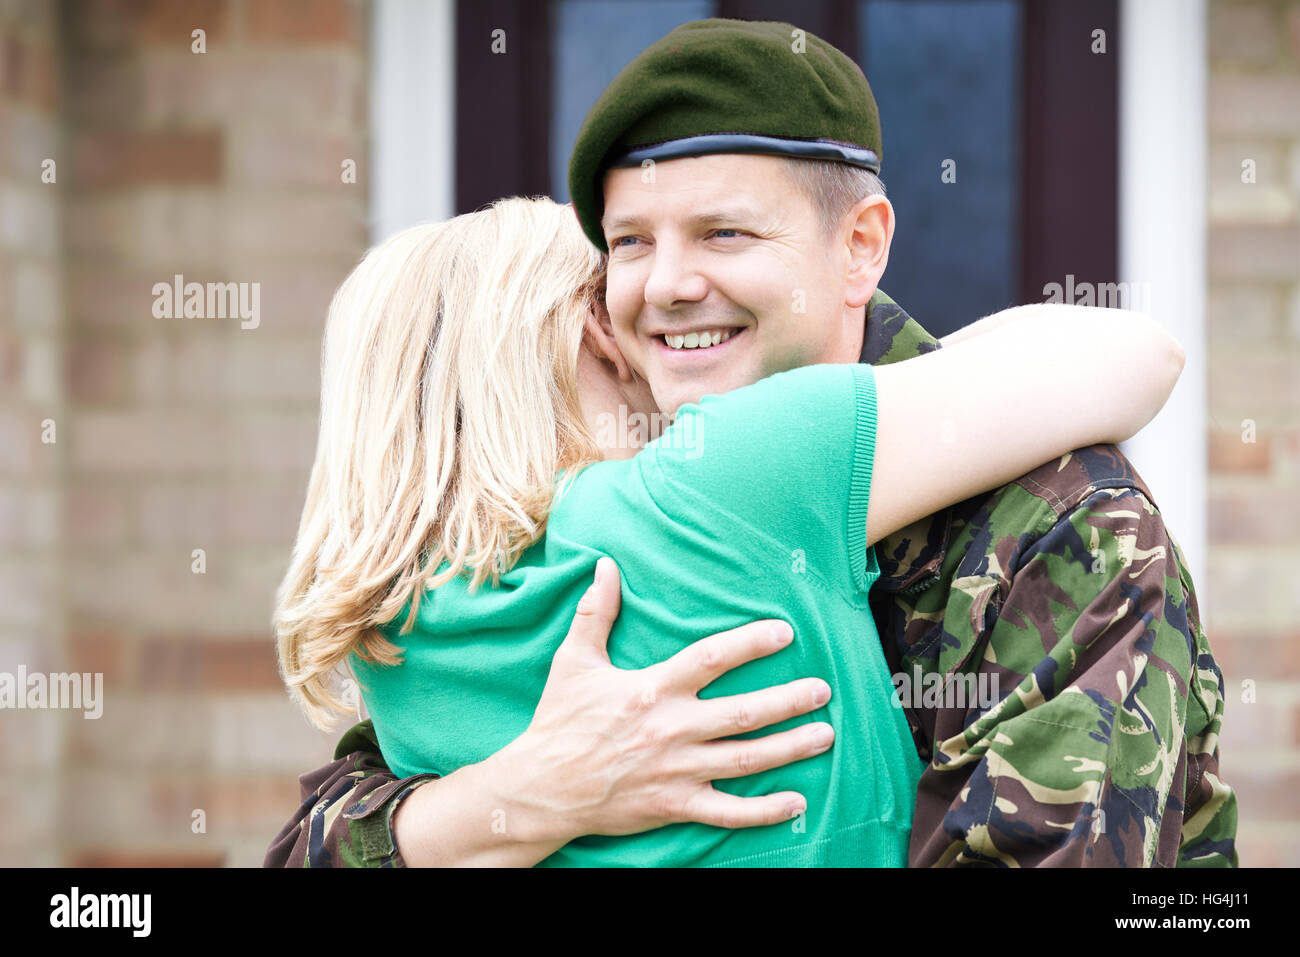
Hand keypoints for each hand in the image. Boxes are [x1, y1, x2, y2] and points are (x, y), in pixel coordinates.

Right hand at [488, 556, 833, 843]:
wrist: (541, 787)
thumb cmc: (559, 722)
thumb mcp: (574, 661)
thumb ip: (596, 612)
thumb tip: (605, 565)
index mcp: (652, 689)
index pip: (711, 658)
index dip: (750, 644)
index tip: (785, 632)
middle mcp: (672, 729)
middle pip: (743, 712)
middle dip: (788, 701)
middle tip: (823, 690)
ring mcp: (677, 770)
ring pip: (746, 759)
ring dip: (790, 748)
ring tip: (825, 734)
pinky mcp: (675, 805)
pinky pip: (728, 811)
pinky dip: (764, 811)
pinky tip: (797, 803)